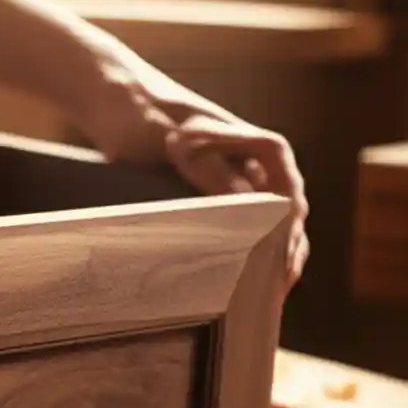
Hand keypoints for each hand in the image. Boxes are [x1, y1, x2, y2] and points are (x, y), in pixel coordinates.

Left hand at [81, 79, 309, 288]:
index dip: (288, 239)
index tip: (280, 270)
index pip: (291, 201)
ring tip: (259, 304)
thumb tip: (248, 207)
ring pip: (268, 228)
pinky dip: (242, 254)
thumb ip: (210, 169)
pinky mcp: (218, 195)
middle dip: (282, 260)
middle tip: (270, 302)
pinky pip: (241, 229)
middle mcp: (261, 166)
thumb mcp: (175, 143)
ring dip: (266, 262)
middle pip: (287, 221)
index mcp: (265, 148)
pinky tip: (235, 286)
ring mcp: (241, 182)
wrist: (116, 104)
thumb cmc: (145, 117)